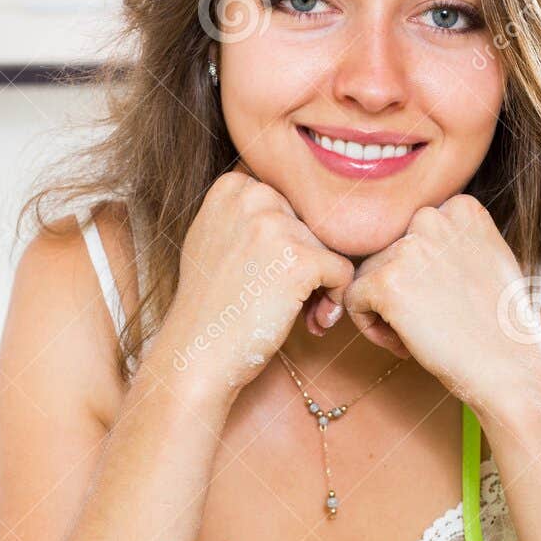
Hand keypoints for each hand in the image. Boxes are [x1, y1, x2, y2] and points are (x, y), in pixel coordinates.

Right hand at [159, 167, 353, 400]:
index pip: (292, 201)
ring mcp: (276, 227)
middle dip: (308, 261)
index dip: (290, 241)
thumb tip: (292, 201)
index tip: (271, 274)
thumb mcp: (215, 237)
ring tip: (297, 313)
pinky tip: (312, 322)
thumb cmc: (211, 305)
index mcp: (233, 186)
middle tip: (285, 298)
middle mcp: (254, 196)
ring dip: (322, 284)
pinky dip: (335, 300)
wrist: (197, 354)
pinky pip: (343, 272)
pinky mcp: (300, 260)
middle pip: (312, 223)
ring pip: (330, 247)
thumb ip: (248, 212)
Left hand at [340, 194, 540, 408]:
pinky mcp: (386, 282)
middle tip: (431, 324)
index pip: (413, 232)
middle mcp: (432, 218)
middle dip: (400, 290)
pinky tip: (403, 344)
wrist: (509, 365)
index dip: (421, 271)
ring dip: (384, 310)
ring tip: (420, 336)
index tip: (445, 300)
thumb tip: (411, 238)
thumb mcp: (487, 257)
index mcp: (460, 207)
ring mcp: (408, 248)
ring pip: (367, 275)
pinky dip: (369, 327)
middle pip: (387, 252)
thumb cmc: (500, 322)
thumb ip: (452, 239)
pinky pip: (353, 299)